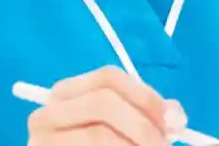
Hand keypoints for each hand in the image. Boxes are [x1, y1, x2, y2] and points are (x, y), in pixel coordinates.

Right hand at [26, 66, 188, 144]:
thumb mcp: (120, 130)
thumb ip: (144, 117)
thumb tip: (175, 116)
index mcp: (66, 95)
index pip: (108, 78)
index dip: (147, 97)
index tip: (175, 122)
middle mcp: (47, 112)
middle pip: (103, 101)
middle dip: (143, 125)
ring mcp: (43, 140)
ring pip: (99, 134)